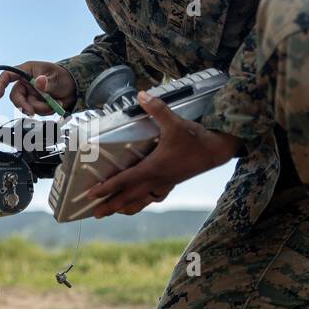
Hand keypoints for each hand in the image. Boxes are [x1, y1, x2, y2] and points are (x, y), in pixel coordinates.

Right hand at [0, 61, 76, 115]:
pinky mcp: (36, 103)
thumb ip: (48, 81)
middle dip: (25, 105)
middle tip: (33, 111)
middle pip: (16, 97)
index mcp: (27, 71)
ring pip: (27, 106)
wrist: (74, 88)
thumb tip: (38, 82)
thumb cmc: (64, 76)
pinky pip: (36, 111)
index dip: (0, 84)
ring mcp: (30, 94)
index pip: (8, 75)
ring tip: (56, 103)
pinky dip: (46, 111)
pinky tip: (55, 105)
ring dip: (41, 108)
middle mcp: (26, 82)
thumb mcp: (57, 78)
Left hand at [86, 91, 241, 218]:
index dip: (107, 188)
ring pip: (141, 201)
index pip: (124, 180)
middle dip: (111, 206)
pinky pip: (153, 197)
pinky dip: (143, 202)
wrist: (217, 150)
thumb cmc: (196, 139)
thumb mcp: (175, 122)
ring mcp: (164, 183)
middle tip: (95, 214)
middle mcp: (156, 180)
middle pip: (129, 197)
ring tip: (114, 213)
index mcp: (153, 168)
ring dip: (126, 208)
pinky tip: (140, 202)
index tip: (91, 195)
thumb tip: (141, 94)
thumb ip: (157, 108)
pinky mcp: (171, 183)